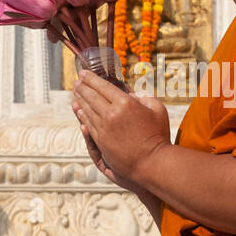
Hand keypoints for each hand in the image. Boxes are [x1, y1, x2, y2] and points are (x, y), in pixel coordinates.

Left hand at [72, 70, 169, 184]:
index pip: (103, 87)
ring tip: (76, 93)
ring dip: (80, 100)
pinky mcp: (101, 141)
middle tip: (77, 81)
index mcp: (126, 103)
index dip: (92, 78)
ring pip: (87, 111)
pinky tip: (79, 111)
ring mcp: (104, 129)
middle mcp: (111, 114)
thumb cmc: (159, 136)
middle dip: (83, 87)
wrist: (152, 163)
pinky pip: (88, 125)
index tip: (84, 73)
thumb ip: (145, 97)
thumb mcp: (158, 110)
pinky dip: (82, 116)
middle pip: (92, 97)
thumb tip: (132, 94)